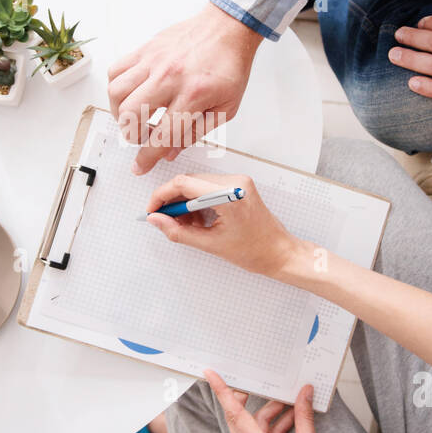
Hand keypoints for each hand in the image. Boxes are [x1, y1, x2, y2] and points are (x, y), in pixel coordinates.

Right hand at [107, 4, 261, 173]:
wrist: (228, 28)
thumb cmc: (229, 66)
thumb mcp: (225, 108)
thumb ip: (196, 132)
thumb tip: (170, 152)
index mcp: (194, 95)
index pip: (162, 135)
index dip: (147, 157)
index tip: (139, 166)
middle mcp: (170, 77)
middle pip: (132, 115)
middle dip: (131, 135)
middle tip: (140, 137)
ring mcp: (154, 61)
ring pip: (117, 92)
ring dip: (119, 113)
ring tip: (131, 117)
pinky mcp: (146, 49)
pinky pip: (116, 70)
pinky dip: (116, 88)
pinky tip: (129, 94)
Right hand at [145, 171, 301, 278]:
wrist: (279, 252)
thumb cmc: (254, 251)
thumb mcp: (210, 245)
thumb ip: (178, 232)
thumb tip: (155, 220)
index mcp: (229, 196)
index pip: (184, 183)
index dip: (161, 196)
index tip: (152, 211)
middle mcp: (235, 182)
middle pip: (189, 181)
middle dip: (172, 201)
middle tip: (163, 220)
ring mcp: (238, 181)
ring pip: (196, 183)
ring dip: (184, 202)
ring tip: (185, 226)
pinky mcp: (239, 184)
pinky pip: (208, 186)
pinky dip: (197, 202)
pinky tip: (197, 220)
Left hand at [206, 371, 340, 432]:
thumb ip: (304, 419)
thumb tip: (304, 394)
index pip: (235, 415)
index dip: (222, 392)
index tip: (211, 375)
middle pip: (240, 419)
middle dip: (251, 400)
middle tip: (266, 385)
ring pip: (252, 429)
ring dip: (270, 415)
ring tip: (294, 406)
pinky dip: (273, 429)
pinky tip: (293, 423)